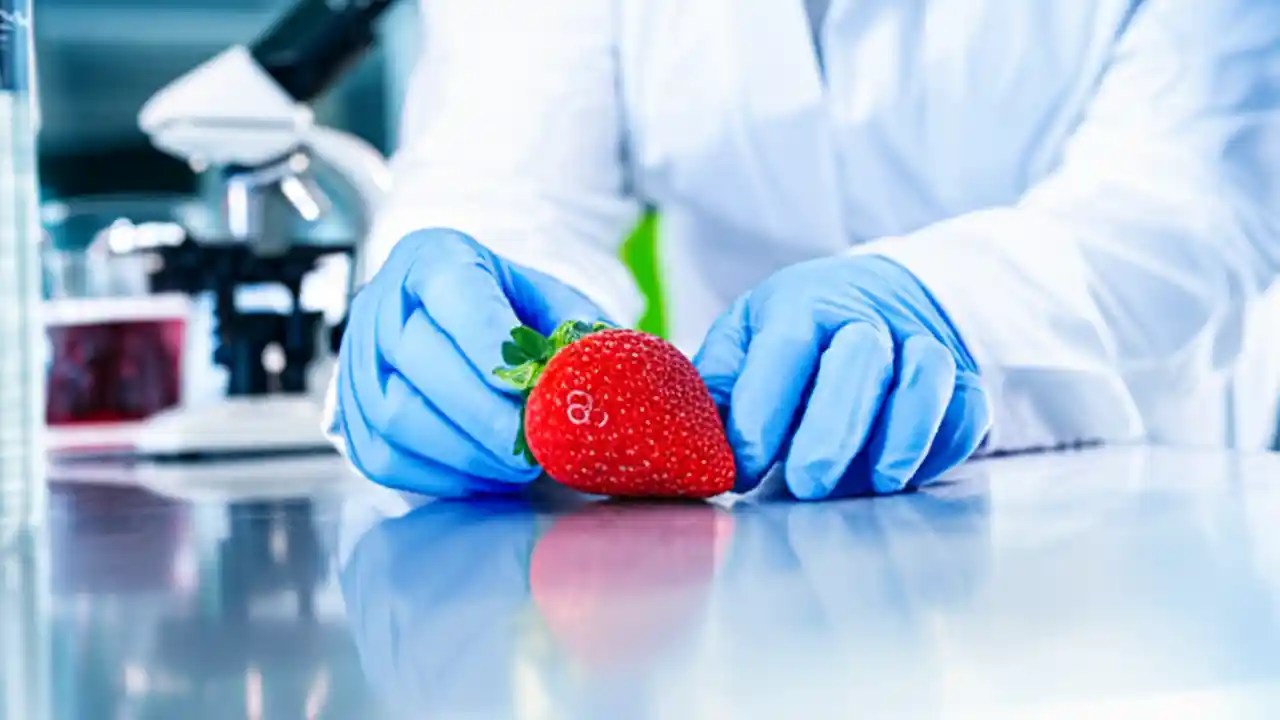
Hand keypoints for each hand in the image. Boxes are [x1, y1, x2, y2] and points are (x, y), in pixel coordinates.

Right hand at [334, 229, 606, 495]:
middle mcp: (380, 302)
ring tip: (516, 468)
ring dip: (463, 452)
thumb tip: (593, 372)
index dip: (489, 342)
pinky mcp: (347, 415)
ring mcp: (354, 361)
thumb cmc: (510, 315)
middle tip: (533, 448)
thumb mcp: (551, 304)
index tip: (530, 386)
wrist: (456, 331)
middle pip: (417, 359)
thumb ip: (575, 333)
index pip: (453, 291)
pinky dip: (438, 476)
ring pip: (394, 415)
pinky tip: (482, 476)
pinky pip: (382, 457)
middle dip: (483, 414)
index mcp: (432, 257)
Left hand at [694, 255, 990, 498]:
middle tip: (807, 483)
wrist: (878, 296)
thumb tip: (691, 437)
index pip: (787, 348)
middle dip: (834, 426)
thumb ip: (721, 383)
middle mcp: (867, 318)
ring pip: (926, 378)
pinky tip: (909, 476)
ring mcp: (921, 344)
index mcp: (802, 304)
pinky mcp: (961, 380)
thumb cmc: (796, 331)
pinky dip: (943, 445)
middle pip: (861, 360)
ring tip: (878, 484)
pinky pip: (965, 410)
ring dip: (903, 434)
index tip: (744, 463)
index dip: (765, 408)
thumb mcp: (745, 336)